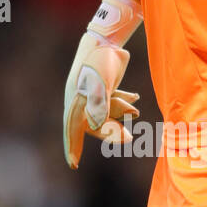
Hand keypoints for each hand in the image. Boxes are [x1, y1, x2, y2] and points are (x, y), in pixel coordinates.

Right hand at [63, 34, 139, 169]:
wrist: (107, 41)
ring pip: (107, 115)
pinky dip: (124, 103)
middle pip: (96, 126)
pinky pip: (114, 106)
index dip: (73, 148)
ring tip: (134, 108)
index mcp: (75, 102)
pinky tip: (134, 99)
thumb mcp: (100, 83)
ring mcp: (93, 97)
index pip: (72, 129)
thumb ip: (100, 105)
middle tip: (129, 138)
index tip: (74, 164)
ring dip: (122, 114)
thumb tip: (97, 125)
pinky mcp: (104, 91)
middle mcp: (82, 102)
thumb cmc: (100, 62)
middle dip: (112, 131)